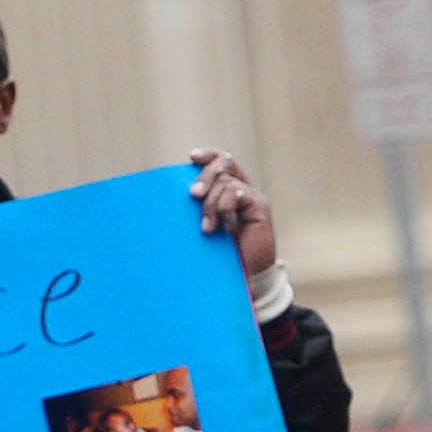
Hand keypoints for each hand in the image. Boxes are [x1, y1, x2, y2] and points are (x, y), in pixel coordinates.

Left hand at [189, 148, 278, 280]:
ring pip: (226, 182)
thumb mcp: (204, 229)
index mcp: (229, 191)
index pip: (222, 160)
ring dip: (211, 205)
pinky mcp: (259, 208)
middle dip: (205, 176)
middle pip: (224, 163)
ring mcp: (252, 198)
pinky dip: (225, 211)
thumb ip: (197, 211)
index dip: (209, 155)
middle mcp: (243, 189)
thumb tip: (172, 199)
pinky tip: (226, 230)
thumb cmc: (221, 256)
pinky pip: (236, 195)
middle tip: (193, 196)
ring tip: (208, 229)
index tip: (192, 157)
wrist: (246, 276)